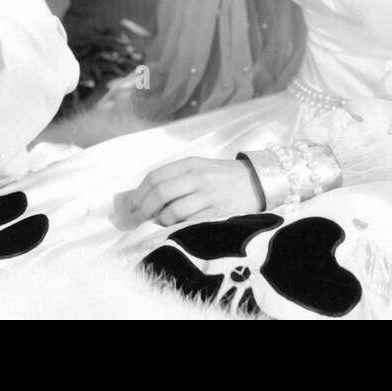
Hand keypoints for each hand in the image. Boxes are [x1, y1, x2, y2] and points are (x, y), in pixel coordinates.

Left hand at [128, 157, 264, 225]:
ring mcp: (209, 195)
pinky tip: (176, 227)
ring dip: (161, 221)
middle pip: (161, 193)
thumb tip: (143, 197)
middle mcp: (198, 177)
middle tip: (143, 217)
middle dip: (146, 208)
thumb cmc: (223, 177)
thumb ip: (175, 178)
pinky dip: (177, 228)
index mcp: (191, 163)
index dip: (140, 193)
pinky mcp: (218, 212)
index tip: (134, 204)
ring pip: (173, 211)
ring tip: (162, 223)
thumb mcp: (200, 168)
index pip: (155, 177)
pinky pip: (189, 223)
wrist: (257, 182)